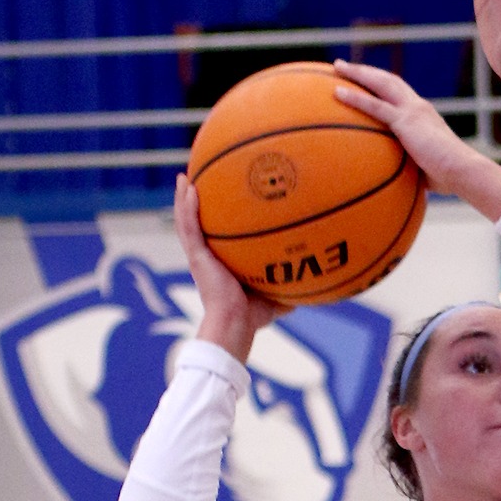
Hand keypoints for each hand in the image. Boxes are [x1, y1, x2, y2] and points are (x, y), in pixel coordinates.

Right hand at [174, 174, 287, 360]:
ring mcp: (199, 256)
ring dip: (184, 198)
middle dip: (195, 203)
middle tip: (195, 180)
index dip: (214, 220)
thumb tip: (316, 280)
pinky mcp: (196, 257)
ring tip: (185, 177)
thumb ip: (290, 285)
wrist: (235, 323)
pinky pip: (189, 227)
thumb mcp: (276, 296)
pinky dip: (187, 207)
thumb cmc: (253, 316)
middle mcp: (206, 257)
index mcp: (219, 263)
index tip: (218, 201)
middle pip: (197, 224)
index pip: (215, 236)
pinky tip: (189, 188)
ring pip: (186, 221)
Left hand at [332, 58, 500, 225]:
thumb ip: (412, 168)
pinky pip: (375, 106)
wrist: (462, 170)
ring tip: (336, 67)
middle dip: (365, 71)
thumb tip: (400, 185)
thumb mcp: (427, 168)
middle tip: (343, 66)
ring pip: (380, 84)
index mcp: (424, 115)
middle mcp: (418, 107)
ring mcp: (412, 111)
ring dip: (357, 73)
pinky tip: (336, 92)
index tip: (366, 80)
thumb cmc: (449, 176)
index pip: (400, 93)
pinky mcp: (405, 121)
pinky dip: (355, 97)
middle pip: (388, 80)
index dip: (382, 84)